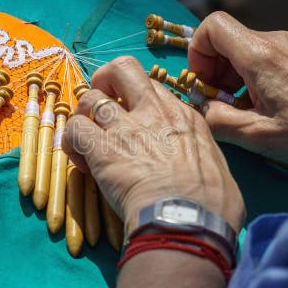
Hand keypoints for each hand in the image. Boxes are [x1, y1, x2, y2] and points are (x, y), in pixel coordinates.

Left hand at [63, 56, 244, 233]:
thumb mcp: (216, 167)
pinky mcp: (102, 149)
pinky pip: (74, 129)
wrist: (189, 219)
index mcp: (183, 117)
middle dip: (106, 80)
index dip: (136, 102)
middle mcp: (154, 112)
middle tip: (101, 106)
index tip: (134, 125)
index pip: (152, 88)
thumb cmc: (212, 205)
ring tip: (86, 140)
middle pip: (123, 69)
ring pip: (90, 97)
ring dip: (84, 116)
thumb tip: (199, 170)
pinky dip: (71, 142)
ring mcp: (126, 127)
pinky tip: (81, 162)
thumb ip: (200, 156)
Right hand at [188, 12, 287, 169]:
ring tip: (245, 111)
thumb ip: (218, 120)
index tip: (203, 83)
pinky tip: (267, 107)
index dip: (197, 52)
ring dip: (234, 77)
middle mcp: (277, 42)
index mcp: (261, 56)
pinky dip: (254, 78)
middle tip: (221, 103)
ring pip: (246, 49)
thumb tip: (201, 109)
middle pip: (227, 40)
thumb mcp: (258, 136)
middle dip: (214, 70)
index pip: (212, 26)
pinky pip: (266, 57)